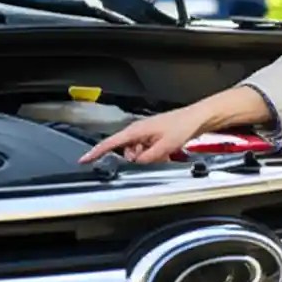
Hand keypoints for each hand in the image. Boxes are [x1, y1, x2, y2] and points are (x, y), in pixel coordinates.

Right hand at [78, 106, 208, 164]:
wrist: (197, 118)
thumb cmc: (183, 125)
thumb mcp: (165, 146)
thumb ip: (148, 158)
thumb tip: (137, 164)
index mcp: (136, 130)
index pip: (111, 142)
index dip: (96, 152)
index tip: (83, 160)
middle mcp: (138, 131)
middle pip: (125, 151)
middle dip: (135, 159)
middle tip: (152, 158)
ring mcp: (145, 134)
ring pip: (137, 153)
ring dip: (146, 158)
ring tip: (163, 154)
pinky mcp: (153, 137)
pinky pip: (147, 151)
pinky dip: (153, 155)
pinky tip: (165, 153)